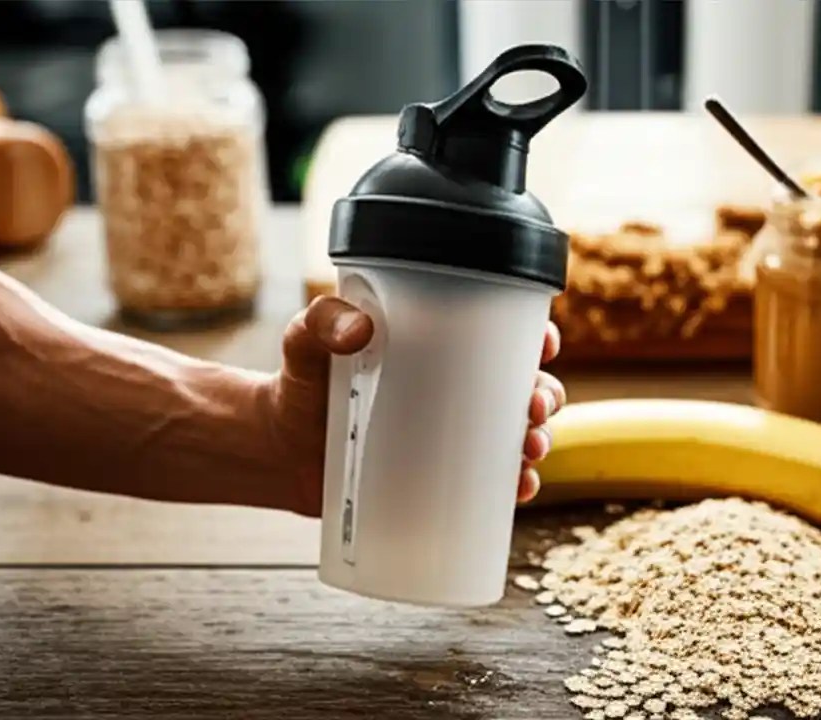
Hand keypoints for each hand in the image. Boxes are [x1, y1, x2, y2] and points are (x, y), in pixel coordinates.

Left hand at [267, 295, 565, 516]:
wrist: (276, 449)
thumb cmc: (298, 384)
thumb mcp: (305, 342)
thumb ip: (321, 322)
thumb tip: (357, 329)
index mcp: (440, 346)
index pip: (501, 334)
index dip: (535, 336)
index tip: (543, 342)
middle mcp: (456, 389)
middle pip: (522, 387)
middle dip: (543, 395)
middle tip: (533, 408)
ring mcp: (450, 437)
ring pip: (517, 436)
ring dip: (537, 442)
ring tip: (530, 452)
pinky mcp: (439, 478)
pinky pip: (491, 484)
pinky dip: (514, 486)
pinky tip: (520, 489)